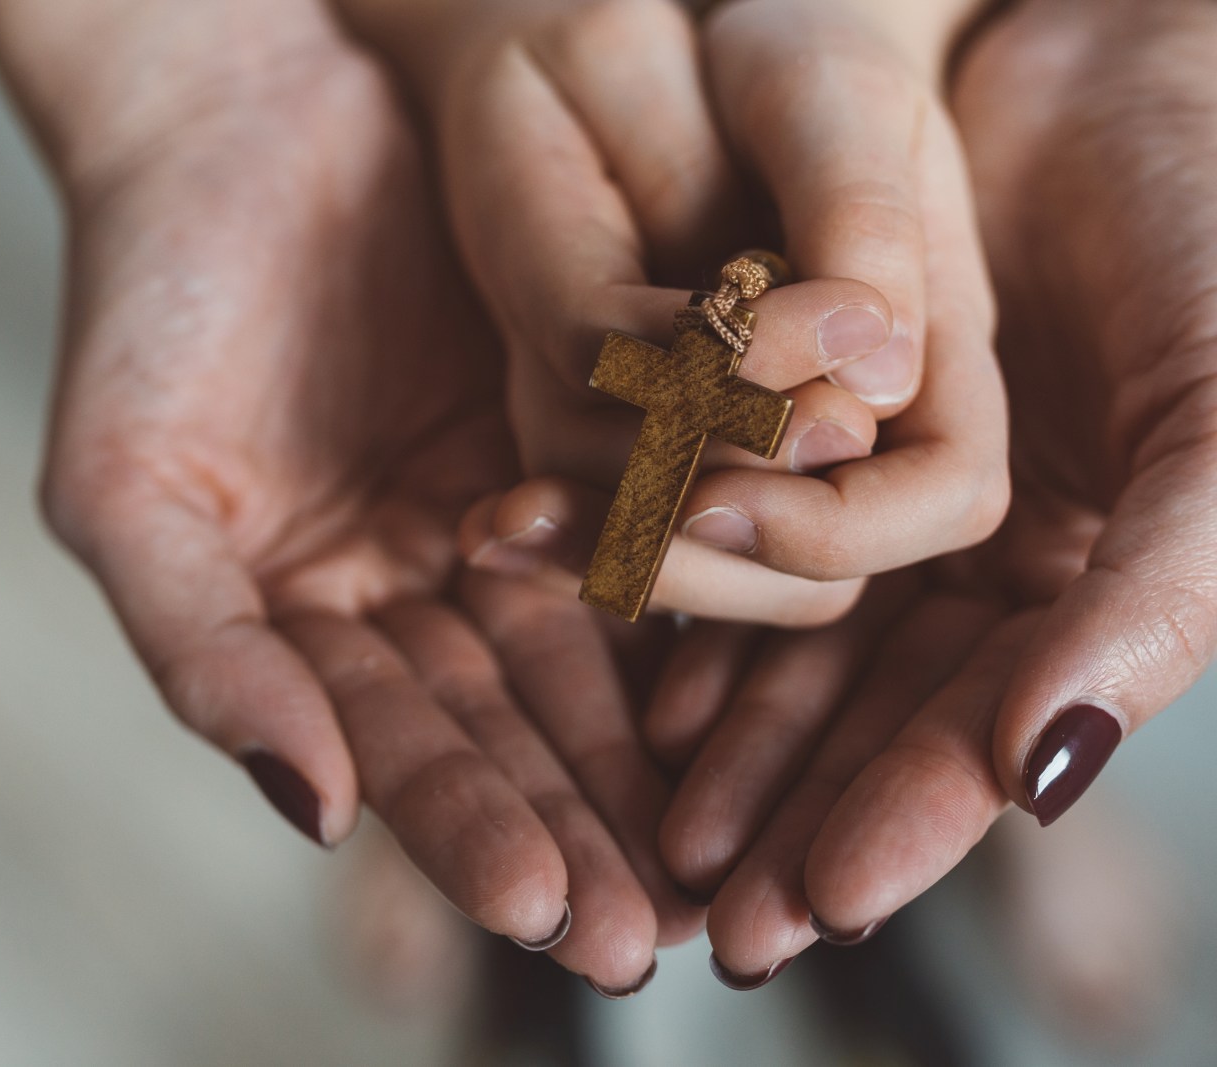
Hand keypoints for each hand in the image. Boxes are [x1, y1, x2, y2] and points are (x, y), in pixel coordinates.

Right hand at [0, 0, 689, 991]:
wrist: (239, 107)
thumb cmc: (149, 296)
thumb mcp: (126, 489)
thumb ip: (202, 653)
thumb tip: (311, 810)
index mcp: (304, 623)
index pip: (391, 748)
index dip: (463, 829)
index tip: (544, 906)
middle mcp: (409, 586)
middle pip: (506, 724)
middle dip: (578, 826)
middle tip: (659, 934)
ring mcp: (497, 510)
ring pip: (589, 644)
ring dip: (651, 746)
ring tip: (723, 842)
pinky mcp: (572, 425)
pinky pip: (643, 516)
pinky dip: (691, 585)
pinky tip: (752, 661)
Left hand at [423, 0, 1008, 622]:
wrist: (721, 62)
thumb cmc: (796, 61)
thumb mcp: (830, 99)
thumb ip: (860, 221)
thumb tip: (874, 373)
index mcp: (932, 346)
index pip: (946, 492)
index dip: (846, 522)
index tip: (730, 493)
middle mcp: (848, 419)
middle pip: (816, 581)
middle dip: (716, 572)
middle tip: (620, 529)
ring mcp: (753, 443)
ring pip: (712, 568)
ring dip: (619, 561)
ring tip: (520, 522)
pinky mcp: (659, 439)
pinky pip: (624, 524)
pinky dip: (563, 535)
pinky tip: (488, 526)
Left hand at [645, 0, 1216, 985]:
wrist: (1109, 71)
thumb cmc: (1205, 237)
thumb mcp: (1211, 436)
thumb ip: (1149, 609)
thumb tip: (1046, 773)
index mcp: (1088, 597)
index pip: (983, 741)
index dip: (901, 826)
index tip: (811, 905)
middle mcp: (986, 573)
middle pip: (875, 725)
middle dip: (792, 816)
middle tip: (710, 917)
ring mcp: (896, 503)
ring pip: (797, 642)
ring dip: (725, 728)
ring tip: (652, 808)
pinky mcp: (818, 429)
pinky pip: (741, 526)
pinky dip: (691, 590)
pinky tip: (640, 659)